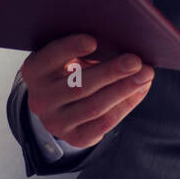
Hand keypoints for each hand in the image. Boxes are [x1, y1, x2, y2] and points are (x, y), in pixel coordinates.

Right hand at [22, 34, 152, 147]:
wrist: (60, 105)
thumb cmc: (69, 68)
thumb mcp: (67, 56)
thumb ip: (86, 47)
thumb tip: (121, 39)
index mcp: (34, 71)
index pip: (50, 58)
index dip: (70, 48)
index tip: (93, 40)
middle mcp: (40, 99)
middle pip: (78, 86)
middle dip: (110, 72)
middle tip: (135, 60)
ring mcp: (56, 122)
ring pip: (94, 106)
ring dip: (124, 89)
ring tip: (145, 74)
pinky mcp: (75, 138)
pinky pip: (105, 123)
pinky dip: (126, 104)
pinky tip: (141, 89)